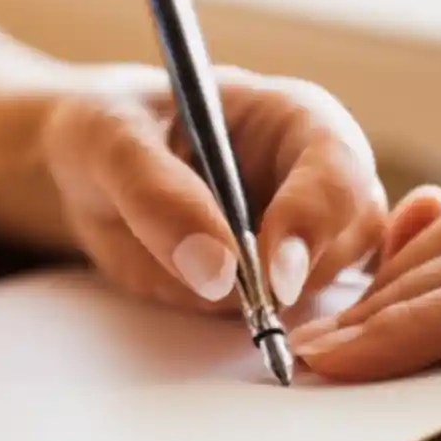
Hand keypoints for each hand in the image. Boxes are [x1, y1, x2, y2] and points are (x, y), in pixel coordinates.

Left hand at [43, 67, 385, 311]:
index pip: (336, 167)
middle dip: (299, 274)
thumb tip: (217, 271)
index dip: (313, 220)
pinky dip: (242, 324)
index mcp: (293, 117)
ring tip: (181, 273)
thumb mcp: (111, 140)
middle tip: (239, 302)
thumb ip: (157, 195)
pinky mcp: (277, 285)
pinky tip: (191, 289)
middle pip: (354, 233)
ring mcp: (304, 235)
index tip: (273, 277)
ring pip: (322, 286)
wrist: (86, 172)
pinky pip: (280, 320)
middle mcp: (315, 176)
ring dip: (262, 303)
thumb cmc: (108, 129)